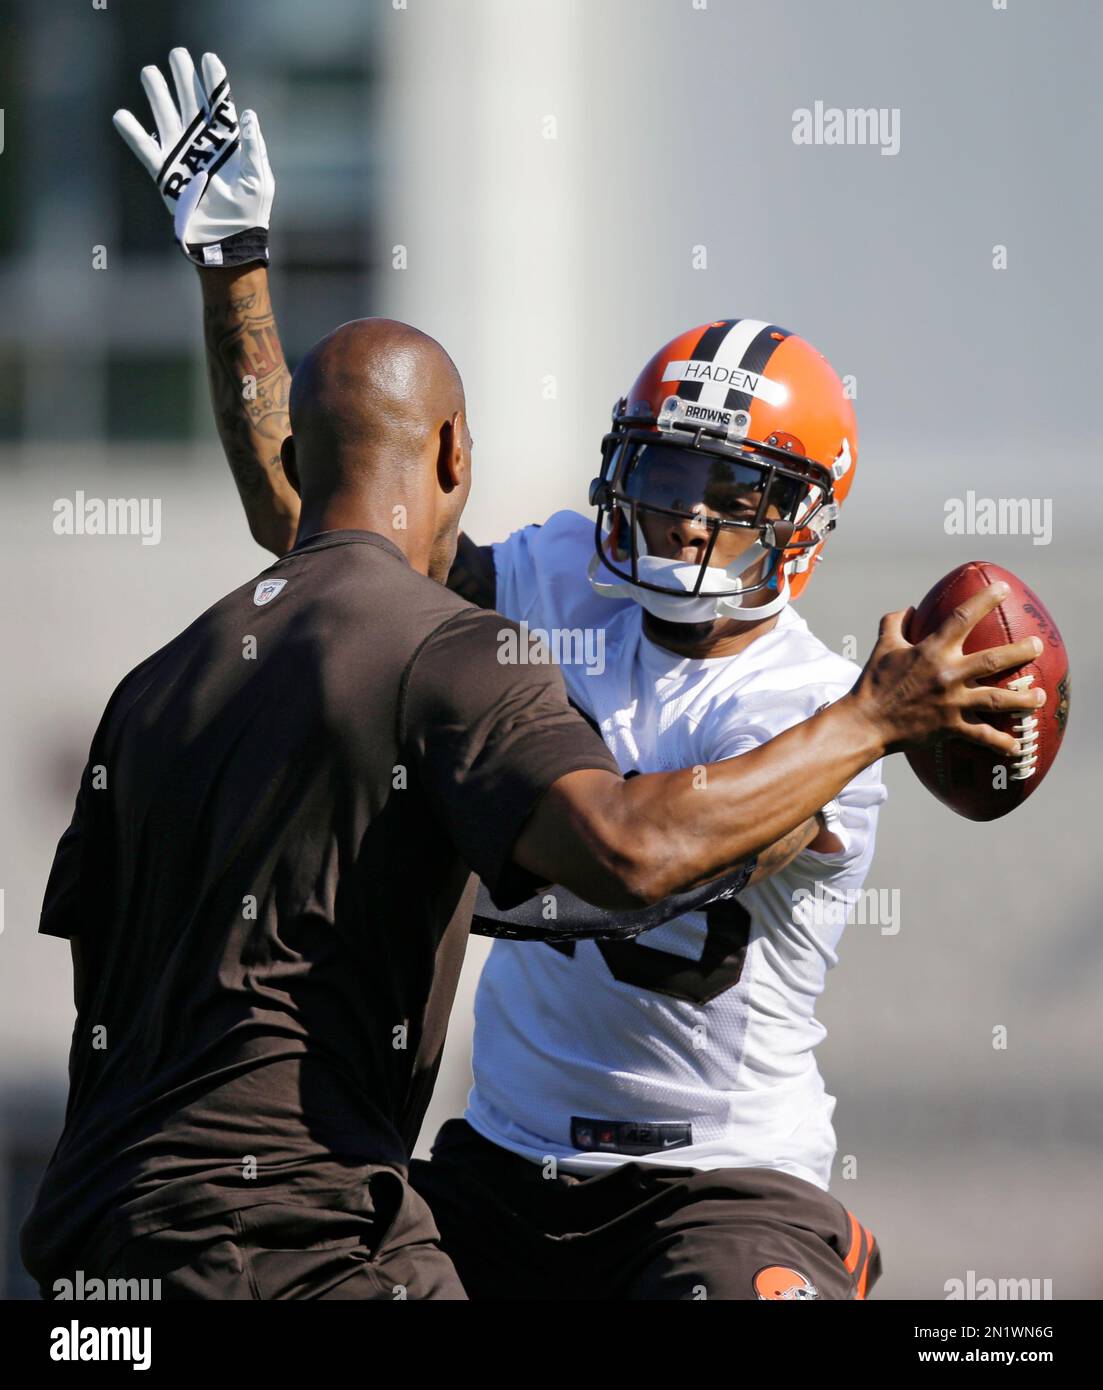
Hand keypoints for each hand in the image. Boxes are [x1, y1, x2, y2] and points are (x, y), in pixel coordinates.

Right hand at [113, 48, 273, 267]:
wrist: (228, 243)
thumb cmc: (250, 214)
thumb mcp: (259, 178)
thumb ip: (254, 146)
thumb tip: (247, 114)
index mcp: (228, 142)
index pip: (219, 104)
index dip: (214, 81)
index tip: (208, 59)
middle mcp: (203, 144)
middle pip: (190, 103)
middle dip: (183, 78)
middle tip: (176, 55)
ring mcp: (183, 156)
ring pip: (166, 117)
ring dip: (157, 94)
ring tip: (149, 72)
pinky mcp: (166, 174)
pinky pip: (146, 150)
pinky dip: (133, 133)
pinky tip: (122, 115)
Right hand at [854, 582, 1045, 757]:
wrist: (865, 723)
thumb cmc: (873, 683)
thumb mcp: (883, 647)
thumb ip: (895, 623)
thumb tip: (908, 609)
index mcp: (931, 650)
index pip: (962, 618)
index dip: (985, 600)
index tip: (1004, 589)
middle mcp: (946, 674)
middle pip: (994, 659)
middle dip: (1021, 651)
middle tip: (1038, 645)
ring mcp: (951, 702)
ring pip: (997, 698)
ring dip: (1023, 698)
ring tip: (1040, 696)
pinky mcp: (950, 727)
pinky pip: (981, 736)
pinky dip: (1001, 742)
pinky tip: (1017, 746)